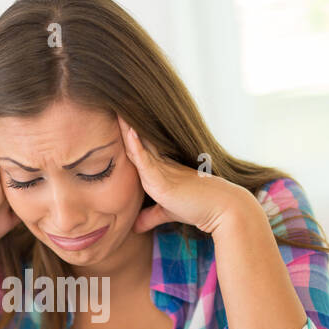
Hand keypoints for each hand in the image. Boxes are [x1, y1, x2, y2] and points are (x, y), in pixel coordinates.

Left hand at [118, 115, 256, 234]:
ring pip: (138, 145)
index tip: (110, 120)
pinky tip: (127, 131)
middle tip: (106, 102)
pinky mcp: (164, 180)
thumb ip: (150, 215)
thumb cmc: (197, 208)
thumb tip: (135, 226)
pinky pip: (146, 160)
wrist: (222, 210)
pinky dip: (135, 146)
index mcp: (160, 168)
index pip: (136, 149)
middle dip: (121, 124)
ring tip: (111, 106)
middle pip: (135, 141)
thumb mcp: (167, 211)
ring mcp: (162, 170)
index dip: (124, 136)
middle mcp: (160, 164)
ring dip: (124, 127)